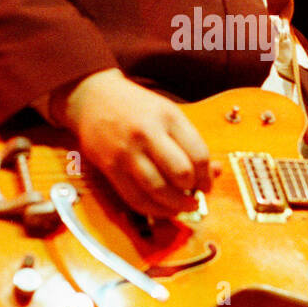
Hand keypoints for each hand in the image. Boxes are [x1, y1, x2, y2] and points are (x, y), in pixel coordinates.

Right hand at [53, 69, 211, 218]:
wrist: (92, 97)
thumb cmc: (136, 107)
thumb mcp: (168, 113)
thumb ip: (190, 142)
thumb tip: (215, 172)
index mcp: (168, 117)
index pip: (198, 154)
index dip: (207, 176)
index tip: (207, 184)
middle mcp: (147, 134)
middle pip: (181, 173)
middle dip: (193, 190)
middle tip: (195, 194)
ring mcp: (127, 152)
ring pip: (158, 190)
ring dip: (176, 205)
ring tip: (183, 206)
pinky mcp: (111, 168)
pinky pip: (135, 198)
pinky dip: (154, 209)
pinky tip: (163, 208)